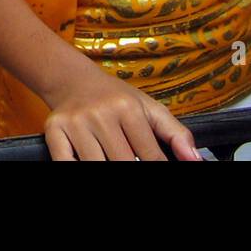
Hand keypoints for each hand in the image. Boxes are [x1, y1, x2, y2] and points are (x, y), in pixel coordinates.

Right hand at [43, 70, 198, 160]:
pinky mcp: (54, 130)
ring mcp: (75, 123)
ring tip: (113, 160)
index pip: (150, 156)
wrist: (72, 79)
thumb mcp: (149, 108)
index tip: (159, 172)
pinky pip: (66, 163)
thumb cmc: (115, 98)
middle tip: (132, 164)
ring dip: (106, 169)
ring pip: (96, 166)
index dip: (159, 169)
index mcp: (127, 108)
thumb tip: (196, 161)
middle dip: (131, 170)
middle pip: (123, 164)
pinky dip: (77, 168)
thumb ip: (176, 134)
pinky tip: (88, 162)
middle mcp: (100, 113)